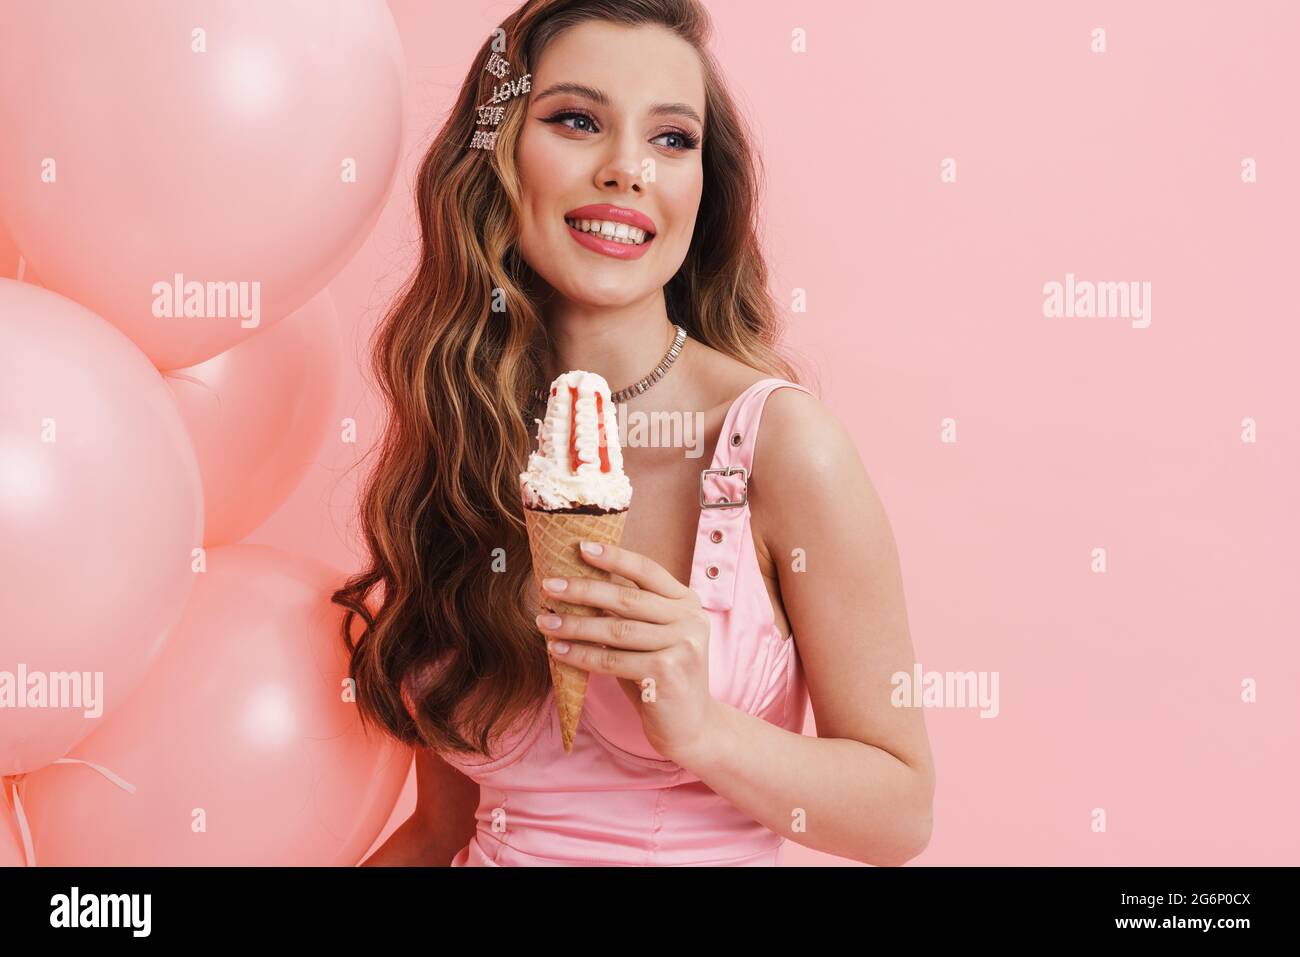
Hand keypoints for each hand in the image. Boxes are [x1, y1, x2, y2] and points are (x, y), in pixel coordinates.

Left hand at [535, 540, 717, 765]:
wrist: (690, 726)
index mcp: (687, 602)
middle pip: (627, 598)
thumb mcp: (652, 637)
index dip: (615, 557)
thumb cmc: (661, 676)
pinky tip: (557, 650)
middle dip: (583, 590)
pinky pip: (612, 660)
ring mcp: (682, 646)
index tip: (581, 547)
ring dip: (574, 625)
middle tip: (548, 585)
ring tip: (544, 621)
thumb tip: (578, 586)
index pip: (648, 570)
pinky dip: (581, 655)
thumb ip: (630, 613)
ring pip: (616, 630)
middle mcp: (690, 619)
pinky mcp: (668, 672)